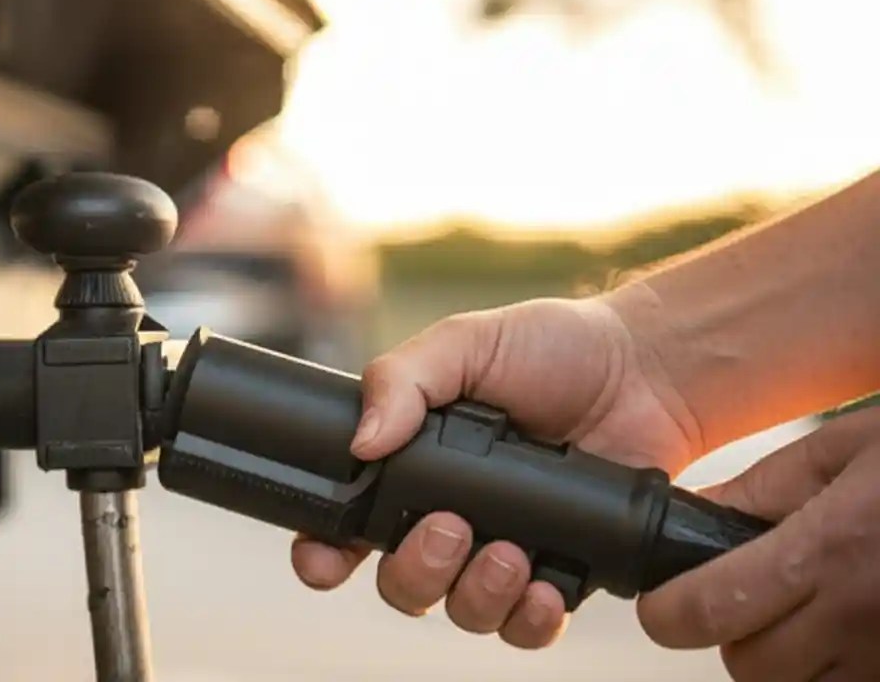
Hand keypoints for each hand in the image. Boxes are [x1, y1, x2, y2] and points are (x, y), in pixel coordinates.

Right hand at [290, 288, 707, 648]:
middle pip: (401, 584)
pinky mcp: (559, 573)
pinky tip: (546, 589)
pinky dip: (530, 620)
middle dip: (416, 570)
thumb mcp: (464, 343)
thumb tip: (362, 442)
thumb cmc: (551, 347)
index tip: (327, 560)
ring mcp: (502, 551)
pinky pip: (526, 627)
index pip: (345, 527)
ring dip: (477, 595)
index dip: (323, 554)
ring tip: (510, 552)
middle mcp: (448, 518)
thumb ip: (402, 379)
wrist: (646, 369)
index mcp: (411, 469)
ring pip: (462, 612)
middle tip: (449, 528)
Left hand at [638, 407, 879, 681]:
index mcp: (833, 549)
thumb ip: (769, 487)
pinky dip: (842, 670)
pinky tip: (856, 627)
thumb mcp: (853, 445)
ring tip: (816, 609)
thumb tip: (700, 516)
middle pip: (749, 666)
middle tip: (756, 594)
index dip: (668, 612)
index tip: (664, 600)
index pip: (708, 612)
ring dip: (791, 661)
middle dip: (736, 634)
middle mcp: (865, 616)